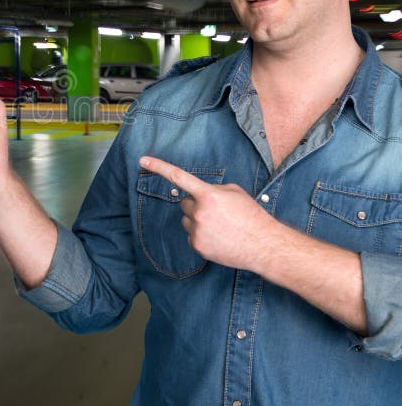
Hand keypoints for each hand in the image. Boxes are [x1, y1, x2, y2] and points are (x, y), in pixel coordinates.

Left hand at [139, 155, 281, 271]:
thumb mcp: (234, 192)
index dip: (159, 167)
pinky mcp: (196, 245)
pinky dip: (200, 234)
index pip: (178, 176)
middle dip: (196, 204)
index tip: (142, 160)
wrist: (263, 245)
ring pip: (186, 219)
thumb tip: (199, 194)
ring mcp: (196, 230)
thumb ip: (212, 189)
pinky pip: (191, 234)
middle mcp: (199, 212)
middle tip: (217, 211)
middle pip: (185, 202)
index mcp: (208, 195)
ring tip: (220, 225)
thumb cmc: (251, 216)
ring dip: (197, 219)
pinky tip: (218, 237)